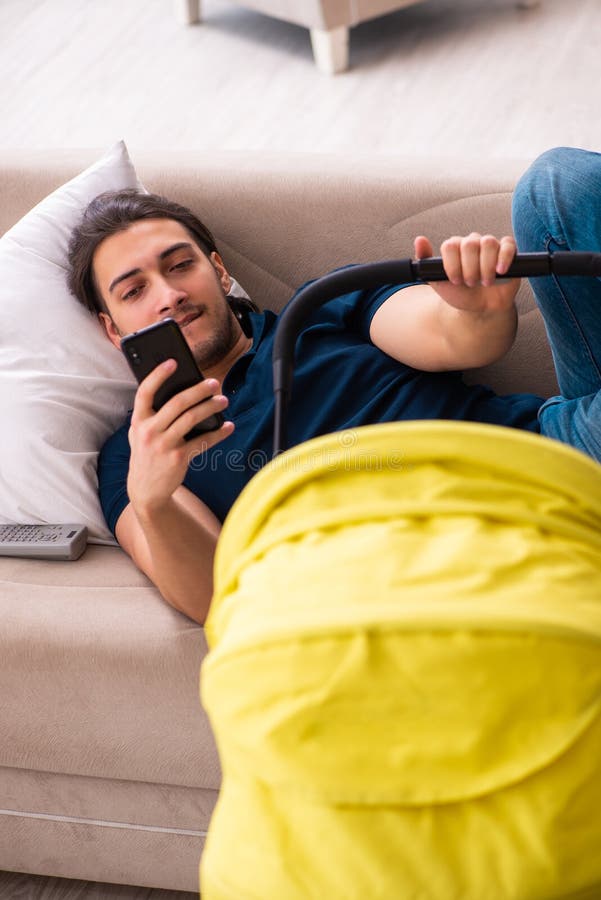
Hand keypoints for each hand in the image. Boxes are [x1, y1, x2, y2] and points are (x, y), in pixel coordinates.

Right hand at [126, 359, 233, 514]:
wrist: (146, 489)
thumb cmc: (146, 453)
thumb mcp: (139, 433)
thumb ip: (151, 414)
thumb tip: (180, 390)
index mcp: (138, 420)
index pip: (145, 391)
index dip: (158, 375)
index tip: (174, 362)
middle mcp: (149, 431)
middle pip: (177, 402)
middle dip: (198, 390)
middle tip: (214, 383)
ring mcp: (164, 445)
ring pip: (192, 418)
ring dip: (211, 407)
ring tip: (223, 401)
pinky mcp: (179, 458)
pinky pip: (203, 441)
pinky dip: (219, 433)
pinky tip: (228, 427)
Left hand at [414, 233, 519, 314]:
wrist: (481, 309)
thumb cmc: (460, 294)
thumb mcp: (438, 282)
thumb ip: (425, 263)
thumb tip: (419, 239)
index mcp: (455, 247)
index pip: (451, 245)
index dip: (453, 265)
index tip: (455, 281)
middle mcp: (472, 243)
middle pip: (469, 244)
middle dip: (469, 269)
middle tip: (471, 283)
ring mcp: (491, 246)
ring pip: (488, 243)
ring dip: (485, 267)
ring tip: (485, 282)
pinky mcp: (508, 251)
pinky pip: (508, 245)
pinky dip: (504, 258)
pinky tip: (500, 272)